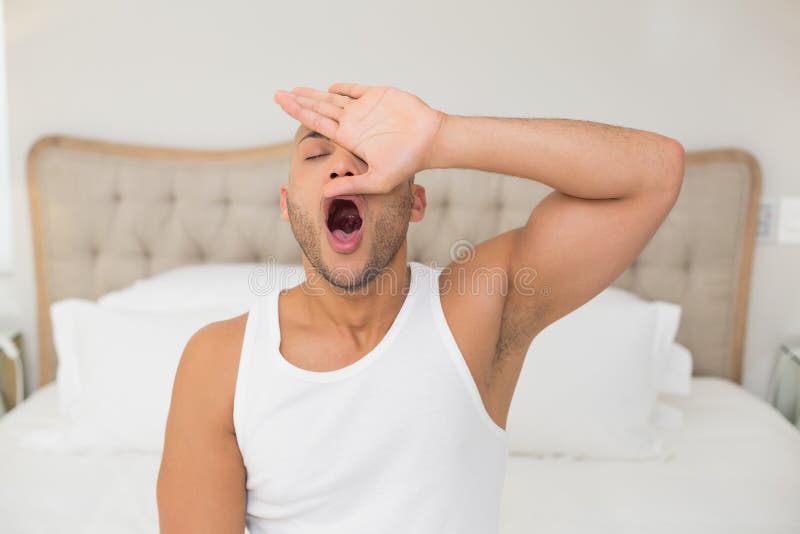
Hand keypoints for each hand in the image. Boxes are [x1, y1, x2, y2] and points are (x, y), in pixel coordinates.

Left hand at [274, 83, 445, 196]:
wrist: (431, 141)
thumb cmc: (407, 162)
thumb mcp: (378, 181)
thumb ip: (351, 185)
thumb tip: (324, 194)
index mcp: (349, 139)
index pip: (317, 123)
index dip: (298, 113)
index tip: (282, 104)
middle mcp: (353, 123)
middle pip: (319, 109)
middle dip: (298, 101)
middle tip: (277, 94)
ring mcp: (364, 109)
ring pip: (332, 99)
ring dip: (314, 94)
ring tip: (295, 89)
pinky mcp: (378, 96)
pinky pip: (356, 90)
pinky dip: (343, 88)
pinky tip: (330, 88)